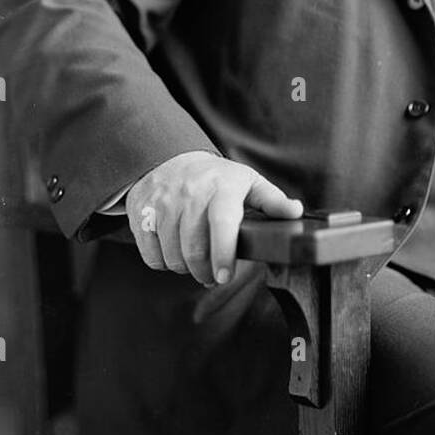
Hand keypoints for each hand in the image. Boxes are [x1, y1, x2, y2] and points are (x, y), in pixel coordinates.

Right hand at [125, 150, 302, 286]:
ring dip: (185, 268)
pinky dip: (162, 262)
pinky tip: (174, 253)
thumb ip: (272, 200)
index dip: (224, 253)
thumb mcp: (247, 182)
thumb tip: (295, 212)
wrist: (167, 157)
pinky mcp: (140, 211)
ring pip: (171, 255)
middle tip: (214, 276)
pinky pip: (150, 254)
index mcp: (221, 186)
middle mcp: (189, 192)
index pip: (222, 222)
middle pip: (194, 248)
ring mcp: (161, 202)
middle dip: (205, 272)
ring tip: (195, 263)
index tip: (225, 276)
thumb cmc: (215, 178)